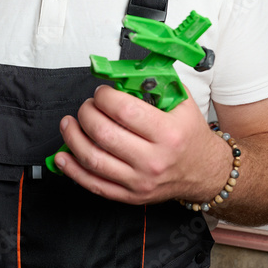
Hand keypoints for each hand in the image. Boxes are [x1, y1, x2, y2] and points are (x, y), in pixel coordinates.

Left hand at [52, 85, 228, 204]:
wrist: (204, 172)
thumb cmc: (190, 135)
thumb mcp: (183, 103)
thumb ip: (157, 83)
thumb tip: (126, 71)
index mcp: (168, 133)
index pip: (124, 111)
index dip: (104, 97)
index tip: (101, 93)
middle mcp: (153, 160)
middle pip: (104, 134)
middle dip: (87, 114)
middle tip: (87, 106)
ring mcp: (140, 181)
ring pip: (93, 159)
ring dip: (73, 138)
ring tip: (68, 124)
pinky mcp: (130, 196)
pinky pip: (94, 184)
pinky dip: (72, 170)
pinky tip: (63, 155)